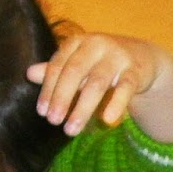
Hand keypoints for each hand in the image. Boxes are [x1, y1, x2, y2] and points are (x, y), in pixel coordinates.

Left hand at [26, 33, 170, 136]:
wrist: (143, 58)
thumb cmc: (103, 62)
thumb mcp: (79, 64)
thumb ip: (57, 70)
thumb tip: (29, 73)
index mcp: (78, 41)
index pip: (58, 66)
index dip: (48, 89)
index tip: (42, 112)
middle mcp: (96, 44)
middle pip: (75, 73)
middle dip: (62, 98)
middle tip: (53, 121)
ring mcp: (117, 57)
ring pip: (97, 83)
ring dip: (82, 108)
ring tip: (71, 129)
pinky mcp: (136, 71)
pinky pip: (124, 89)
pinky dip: (116, 104)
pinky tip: (107, 121)